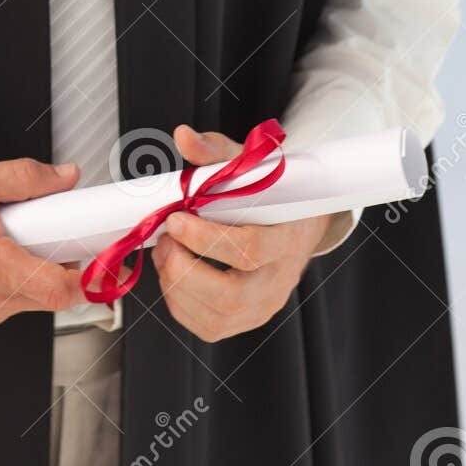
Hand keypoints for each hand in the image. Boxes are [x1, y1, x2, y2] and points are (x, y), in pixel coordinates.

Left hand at [151, 125, 331, 342]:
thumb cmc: (272, 193)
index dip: (206, 239)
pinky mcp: (248, 319)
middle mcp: (278, 279)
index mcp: (286, 238)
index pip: (249, 250)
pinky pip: (209, 328)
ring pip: (216, 319)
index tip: (175, 218)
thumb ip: (215, 152)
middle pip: (231, 297)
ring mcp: (264, 304)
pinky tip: (174, 274)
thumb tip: (183, 137)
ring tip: (166, 253)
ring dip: (176, 288)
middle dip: (184, 270)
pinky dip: (180, 305)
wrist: (300, 222)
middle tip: (165, 240)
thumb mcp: (248, 165)